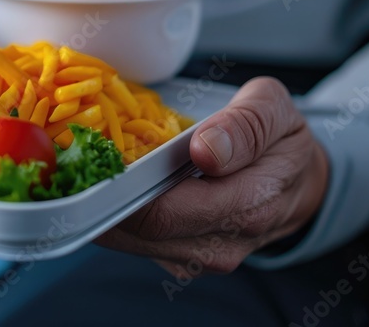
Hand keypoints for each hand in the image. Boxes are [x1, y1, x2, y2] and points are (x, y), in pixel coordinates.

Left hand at [95, 77, 328, 274]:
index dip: (120, 189)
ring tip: (80, 170)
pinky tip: (103, 188)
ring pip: (131, 241)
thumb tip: (206, 150)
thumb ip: (244, 125)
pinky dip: (112, 217)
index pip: (165, 211)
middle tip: (68, 160)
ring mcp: (200, 255)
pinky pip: (136, 243)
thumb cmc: (283, 142)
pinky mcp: (184, 257)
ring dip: (101, 209)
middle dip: (101, 196)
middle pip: (140, 230)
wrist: (301, 181)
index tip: (85, 160)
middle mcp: (221, 243)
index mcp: (248, 203)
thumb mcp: (276, 112)